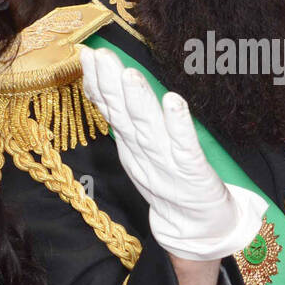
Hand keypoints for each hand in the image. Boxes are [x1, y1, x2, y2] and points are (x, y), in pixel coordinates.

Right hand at [80, 46, 265, 264]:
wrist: (197, 229)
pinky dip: (179, 124)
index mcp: (133, 146)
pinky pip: (185, 146)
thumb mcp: (142, 151)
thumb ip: (129, 121)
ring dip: (139, 102)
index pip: (111, 111)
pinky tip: (174, 102)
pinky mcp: (193, 172)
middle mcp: (145, 152)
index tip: (87, 55)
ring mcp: (167, 163)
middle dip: (111, 85)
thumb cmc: (172, 184)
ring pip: (149, 129)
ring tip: (130, 75)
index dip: (98, 84)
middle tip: (100, 56)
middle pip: (124, 116)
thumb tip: (115, 87)